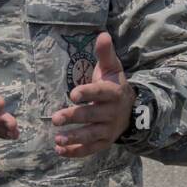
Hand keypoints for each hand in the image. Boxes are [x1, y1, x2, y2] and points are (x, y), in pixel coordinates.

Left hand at [51, 32, 135, 157]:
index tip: (73, 94)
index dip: (88, 93)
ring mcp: (108, 129)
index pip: (100, 93)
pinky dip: (76, 151)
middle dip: (74, 117)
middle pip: (92, 116)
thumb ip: (105, 54)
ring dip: (75, 138)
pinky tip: (60, 151)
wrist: (130, 109)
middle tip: (55, 118)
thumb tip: (102, 34)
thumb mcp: (111, 68)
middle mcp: (112, 112)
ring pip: (91, 135)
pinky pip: (91, 148)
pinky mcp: (104, 142)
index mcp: (113, 92)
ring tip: (57, 139)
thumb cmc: (113, 84)